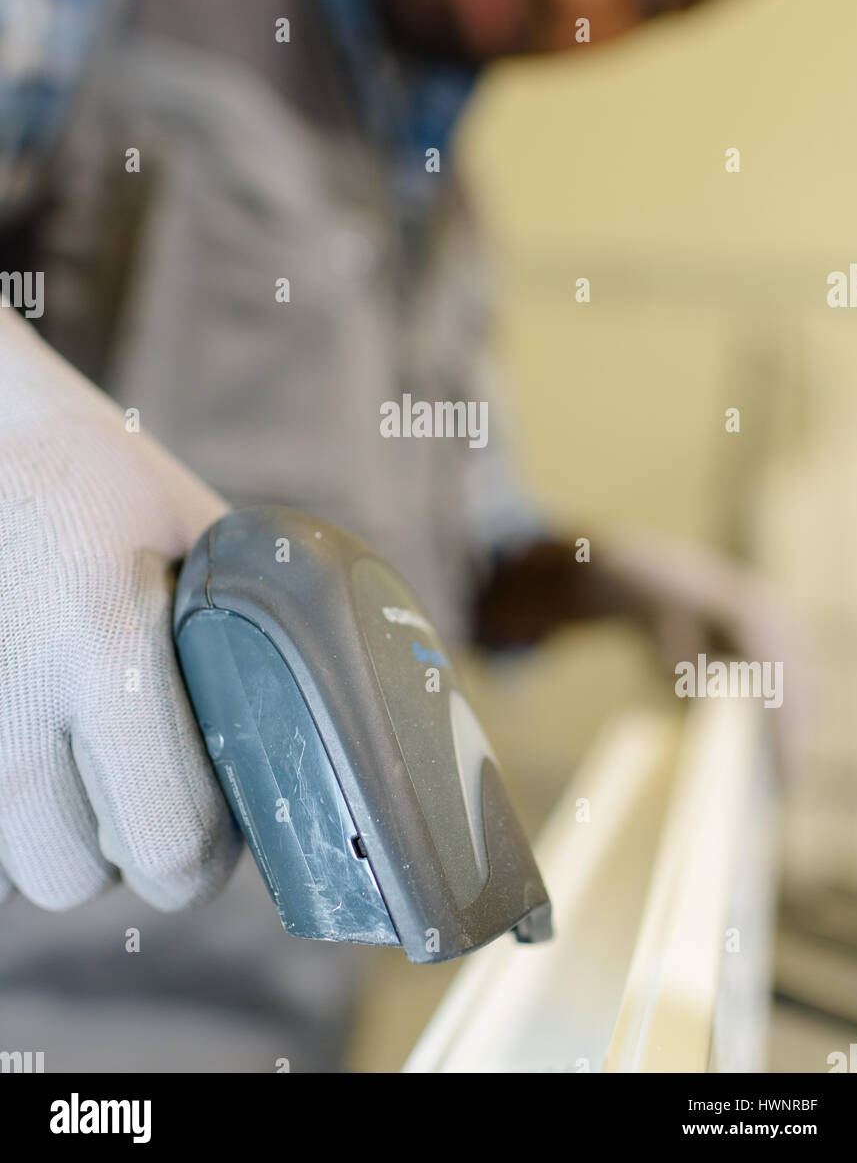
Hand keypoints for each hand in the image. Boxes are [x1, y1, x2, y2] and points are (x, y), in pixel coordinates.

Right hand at [0, 312, 241, 911]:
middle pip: (78, 879)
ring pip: (15, 867)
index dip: (202, 853)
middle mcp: (19, 688)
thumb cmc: (103, 481)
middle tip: (144, 787)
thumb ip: (251, 631)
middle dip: (125, 848)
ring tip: (81, 753)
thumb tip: (321, 726)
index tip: (212, 823)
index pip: (172, 841)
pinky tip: (34, 741)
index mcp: (111, 638)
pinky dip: (8, 814)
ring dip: (58, 834)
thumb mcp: (200, 538)